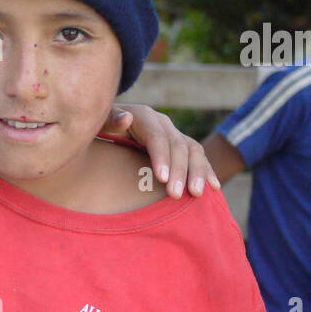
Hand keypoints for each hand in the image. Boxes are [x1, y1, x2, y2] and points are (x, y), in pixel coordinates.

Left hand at [103, 104, 220, 197]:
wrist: (105, 127)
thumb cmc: (96, 129)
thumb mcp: (97, 123)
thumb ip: (108, 121)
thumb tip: (126, 118)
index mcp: (143, 117)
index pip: (157, 137)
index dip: (161, 157)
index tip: (161, 178)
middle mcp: (162, 123)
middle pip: (178, 146)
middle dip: (179, 171)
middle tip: (174, 195)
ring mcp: (173, 134)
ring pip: (193, 151)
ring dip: (198, 172)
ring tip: (196, 194)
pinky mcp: (180, 146)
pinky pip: (199, 157)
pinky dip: (207, 171)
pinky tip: (214, 188)